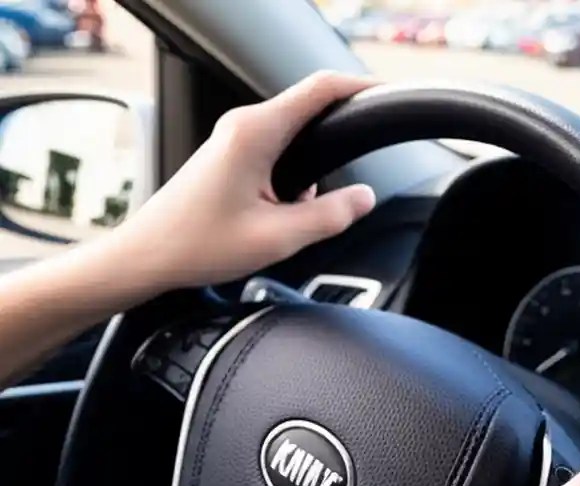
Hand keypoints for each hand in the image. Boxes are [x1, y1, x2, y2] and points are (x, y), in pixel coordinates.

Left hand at [119, 71, 378, 290]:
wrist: (147, 256)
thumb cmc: (196, 244)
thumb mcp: (278, 238)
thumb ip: (331, 216)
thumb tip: (364, 198)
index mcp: (256, 133)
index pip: (321, 88)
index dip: (360, 87)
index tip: (384, 98)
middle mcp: (244, 126)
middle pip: (312, 109)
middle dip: (339, 138)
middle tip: (362, 167)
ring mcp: (235, 138)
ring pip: (296, 136)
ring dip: (315, 166)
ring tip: (307, 211)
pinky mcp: (232, 155)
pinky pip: (280, 152)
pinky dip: (296, 176)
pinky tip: (287, 213)